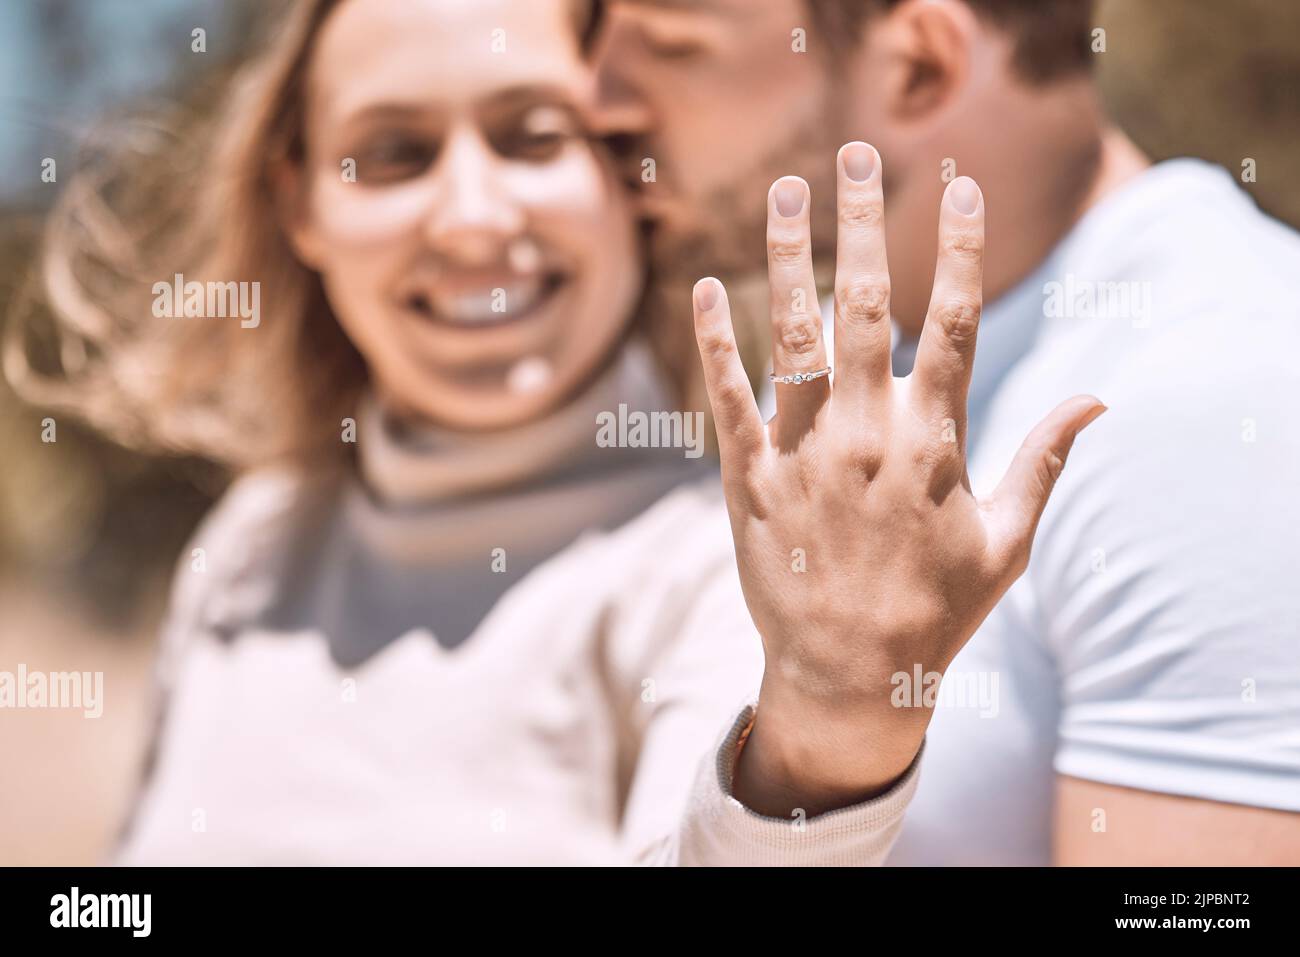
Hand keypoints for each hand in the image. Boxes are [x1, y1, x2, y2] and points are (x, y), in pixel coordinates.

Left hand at [691, 143, 1105, 816]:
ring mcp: (803, 454)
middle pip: (869, 306)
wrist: (849, 676)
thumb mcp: (1006, 543)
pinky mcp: (747, 479)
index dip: (959, 249)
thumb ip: (1044, 462)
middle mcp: (867, 435)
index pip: (957, 324)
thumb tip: (1097, 397)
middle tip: (855, 154)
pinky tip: (704, 287)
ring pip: (794, 336)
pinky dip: (713, 342)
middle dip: (864, 222)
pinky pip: (726, 398)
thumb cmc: (936, 611)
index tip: (957, 186)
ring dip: (787, 256)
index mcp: (934, 444)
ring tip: (782, 191)